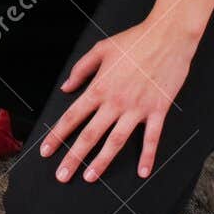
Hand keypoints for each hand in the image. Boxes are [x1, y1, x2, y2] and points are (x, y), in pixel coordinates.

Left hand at [39, 20, 197, 183]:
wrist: (167, 36)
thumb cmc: (134, 40)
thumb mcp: (101, 49)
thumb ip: (81, 69)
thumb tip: (65, 88)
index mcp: (99, 87)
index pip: (72, 116)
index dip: (57, 136)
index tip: (46, 151)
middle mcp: (115, 101)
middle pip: (90, 135)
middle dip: (74, 157)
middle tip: (62, 175)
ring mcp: (137, 108)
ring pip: (115, 141)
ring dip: (101, 161)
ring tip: (89, 178)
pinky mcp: (158, 110)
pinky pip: (152, 137)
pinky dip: (147, 156)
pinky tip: (143, 172)